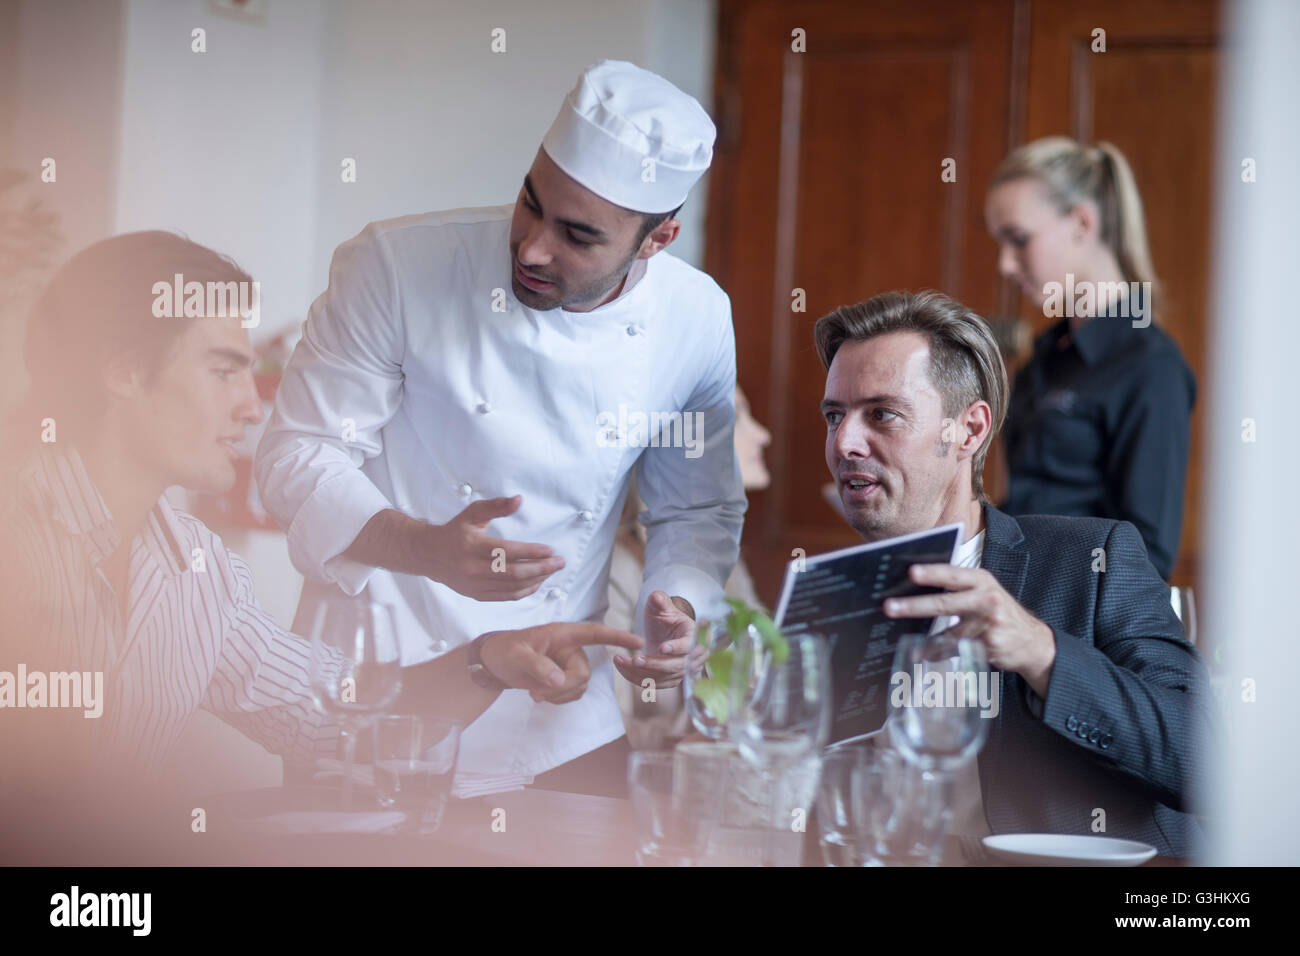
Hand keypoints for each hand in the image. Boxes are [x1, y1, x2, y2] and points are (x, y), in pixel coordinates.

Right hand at [423, 496, 564, 600]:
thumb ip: (496, 506)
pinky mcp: (477, 595)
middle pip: (514, 573)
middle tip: (559, 562)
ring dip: (537, 580)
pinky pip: (506, 597)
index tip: (550, 550)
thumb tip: (519, 500)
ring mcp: (475, 585)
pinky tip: (537, 582)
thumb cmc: (455, 531)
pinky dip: (525, 591)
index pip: (508, 552)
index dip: (532, 552)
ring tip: (551, 571)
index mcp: (472, 546)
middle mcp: (473, 568)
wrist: (430, 555)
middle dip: (541, 568)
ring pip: (513, 587)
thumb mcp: (473, 513)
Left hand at [479, 622, 642, 704]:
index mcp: (563, 634)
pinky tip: (541, 694)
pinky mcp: (566, 678)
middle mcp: (571, 648)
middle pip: (583, 672)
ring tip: (534, 693)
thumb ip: (537, 666)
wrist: (495, 663)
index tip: (639, 642)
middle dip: (562, 688)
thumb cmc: (505, 651)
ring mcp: (570, 664)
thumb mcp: (516, 656)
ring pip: (580, 686)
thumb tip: (559, 680)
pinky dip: (558, 699)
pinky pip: (574, 693)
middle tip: (536, 694)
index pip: (595, 633)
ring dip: (558, 696)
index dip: (618, 637)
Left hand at [613, 591, 694, 690]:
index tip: (662, 648)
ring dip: (641, 672)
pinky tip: (623, 667)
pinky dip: (637, 678)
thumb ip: (660, 601)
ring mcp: (683, 671)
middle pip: (677, 666)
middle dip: (655, 664)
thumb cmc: (667, 619)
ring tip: (622, 660)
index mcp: (695, 637)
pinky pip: (655, 684)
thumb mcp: (663, 607)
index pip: (690, 645)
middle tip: (635, 659)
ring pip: (664, 677)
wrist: (665, 633)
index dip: (677, 647)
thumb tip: (656, 597)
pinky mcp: (671, 680)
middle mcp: (693, 657)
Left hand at [883, 564, 1056, 697]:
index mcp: (981, 580)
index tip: (911, 572)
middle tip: (891, 607)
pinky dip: (937, 654)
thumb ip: (956, 587)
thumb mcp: (983, 591)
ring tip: (907, 645)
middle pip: (945, 603)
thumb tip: (914, 585)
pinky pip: (955, 650)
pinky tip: (922, 655)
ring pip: (949, 633)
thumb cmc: (998, 612)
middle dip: (915, 606)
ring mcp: (988, 624)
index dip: (932, 573)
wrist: (1032, 641)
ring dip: (925, 641)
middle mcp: (986, 599)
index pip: (953, 574)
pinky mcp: (988, 646)